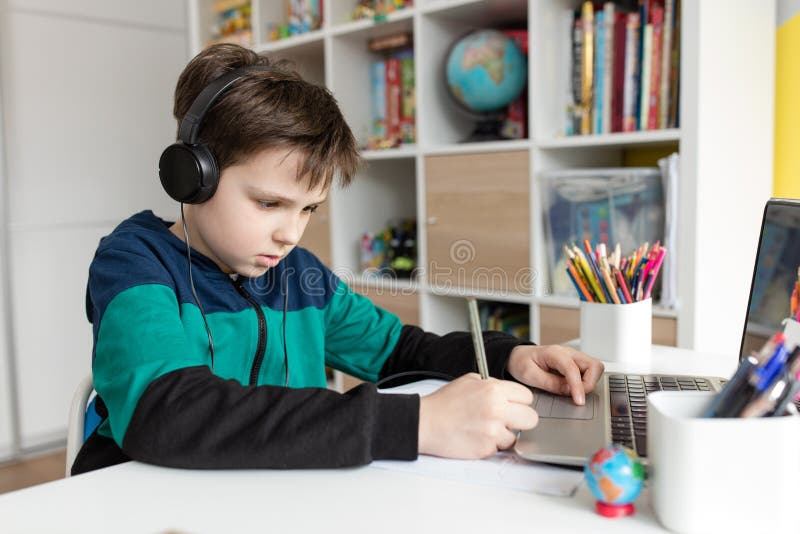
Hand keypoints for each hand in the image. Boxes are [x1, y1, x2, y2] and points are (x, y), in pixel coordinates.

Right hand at [418, 373, 537, 458]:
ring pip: (516, 436)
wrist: (426, 422)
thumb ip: (492, 385)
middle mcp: (497, 410)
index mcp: (494, 390)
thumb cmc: (444, 403)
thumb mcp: (469, 381)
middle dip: (520, 419)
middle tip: (507, 419)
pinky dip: (491, 444)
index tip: (513, 404)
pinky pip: (499, 448)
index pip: (527, 396)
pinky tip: (477, 436)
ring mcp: (493, 431)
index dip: (520, 401)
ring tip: (485, 428)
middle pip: (531, 418)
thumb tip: (508, 392)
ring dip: (504, 434)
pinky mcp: (486, 448)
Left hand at [506, 345, 604, 405]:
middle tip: (576, 395)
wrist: (518, 356)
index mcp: (554, 353)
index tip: (579, 401)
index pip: (572, 369)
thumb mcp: (530, 375)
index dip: (578, 386)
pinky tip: (573, 387)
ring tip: (573, 391)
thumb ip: (550, 383)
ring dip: (589, 382)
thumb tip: (569, 391)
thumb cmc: (522, 363)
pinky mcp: (576, 363)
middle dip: (589, 383)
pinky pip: (590, 372)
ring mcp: (574, 357)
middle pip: (594, 365)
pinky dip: (586, 382)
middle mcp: (568, 353)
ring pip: (595, 368)